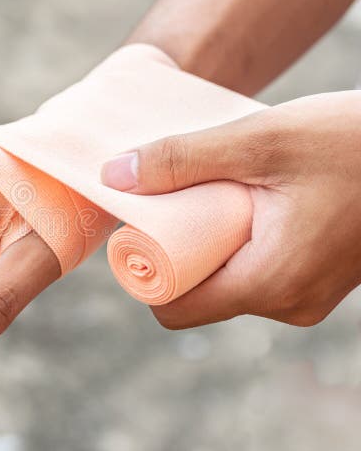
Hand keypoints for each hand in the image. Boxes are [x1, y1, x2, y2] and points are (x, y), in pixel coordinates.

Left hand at [101, 91, 360, 327]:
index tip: (140, 225)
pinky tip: (242, 200)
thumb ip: (182, 159)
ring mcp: (307, 295)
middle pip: (198, 294)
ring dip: (208, 242)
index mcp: (270, 283)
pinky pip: (257, 270)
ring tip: (214, 193)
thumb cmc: (355, 142)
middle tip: (175, 198)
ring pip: (228, 280)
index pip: (174, 309)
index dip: (143, 272)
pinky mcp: (317, 278)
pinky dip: (237, 240)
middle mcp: (288, 303)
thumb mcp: (259, 141)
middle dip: (175, 250)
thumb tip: (114, 175)